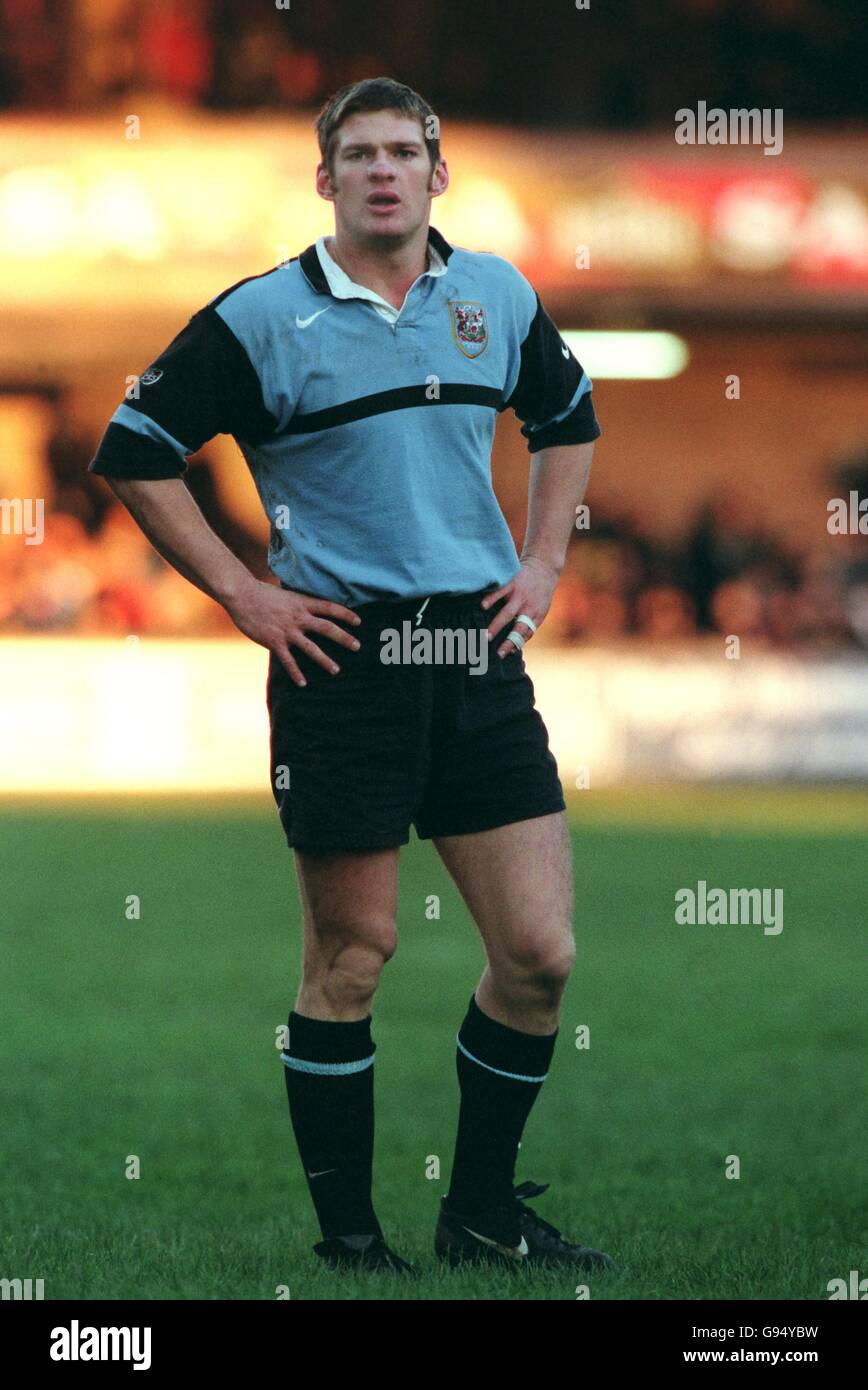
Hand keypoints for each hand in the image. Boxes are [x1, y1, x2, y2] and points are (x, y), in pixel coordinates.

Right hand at [225, 577, 360, 686]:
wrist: (241, 595)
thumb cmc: (260, 593)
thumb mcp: (284, 594)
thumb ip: (296, 603)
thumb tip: (305, 607)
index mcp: (302, 603)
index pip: (330, 608)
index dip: (346, 614)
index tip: (359, 622)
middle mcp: (298, 617)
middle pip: (327, 628)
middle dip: (344, 638)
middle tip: (357, 647)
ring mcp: (287, 631)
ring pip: (311, 648)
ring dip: (325, 660)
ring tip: (336, 670)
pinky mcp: (274, 642)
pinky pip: (288, 661)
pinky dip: (296, 673)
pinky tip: (303, 683)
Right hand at [480, 556, 558, 656]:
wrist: (544, 568)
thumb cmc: (539, 594)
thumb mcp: (540, 611)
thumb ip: (529, 627)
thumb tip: (515, 648)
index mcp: (536, 616)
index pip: (525, 634)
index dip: (514, 644)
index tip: (502, 654)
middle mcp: (529, 608)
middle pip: (518, 627)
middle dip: (508, 640)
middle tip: (496, 651)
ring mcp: (520, 595)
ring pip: (508, 612)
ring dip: (497, 625)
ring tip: (486, 635)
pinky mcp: (512, 583)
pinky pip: (500, 592)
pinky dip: (492, 599)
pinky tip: (483, 606)